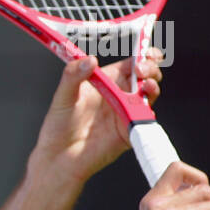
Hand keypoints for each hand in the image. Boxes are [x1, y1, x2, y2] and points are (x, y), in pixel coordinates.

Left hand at [33, 48, 164, 184]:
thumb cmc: (58, 126)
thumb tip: (89, 60)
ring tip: (144, 85)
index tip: (144, 53)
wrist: (58, 157)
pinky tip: (141, 107)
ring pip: (149, 94)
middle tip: (141, 70)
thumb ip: (72, 76)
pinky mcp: (130, 130)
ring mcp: (127, 112)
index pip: (131, 62)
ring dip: (152, 86)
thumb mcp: (62, 97)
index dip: (142, 55)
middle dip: (150, 68)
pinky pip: (145, 120)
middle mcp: (120, 94)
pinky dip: (147, 112)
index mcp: (106, 81)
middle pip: (146, 75)